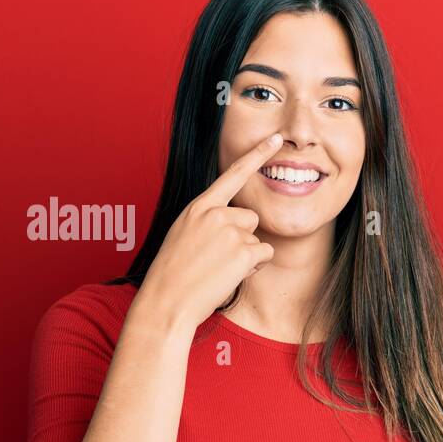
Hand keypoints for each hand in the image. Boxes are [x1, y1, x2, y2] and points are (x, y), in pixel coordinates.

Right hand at [135, 133, 283, 332]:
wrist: (167, 302)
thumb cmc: (174, 275)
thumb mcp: (184, 235)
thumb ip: (207, 222)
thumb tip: (236, 222)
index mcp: (198, 207)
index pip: (232, 175)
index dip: (257, 155)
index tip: (275, 139)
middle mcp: (215, 213)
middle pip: (251, 217)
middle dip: (243, 237)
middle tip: (217, 259)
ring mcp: (229, 231)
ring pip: (257, 238)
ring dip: (247, 255)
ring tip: (219, 269)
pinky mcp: (243, 251)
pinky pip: (264, 254)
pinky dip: (253, 267)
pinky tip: (229, 275)